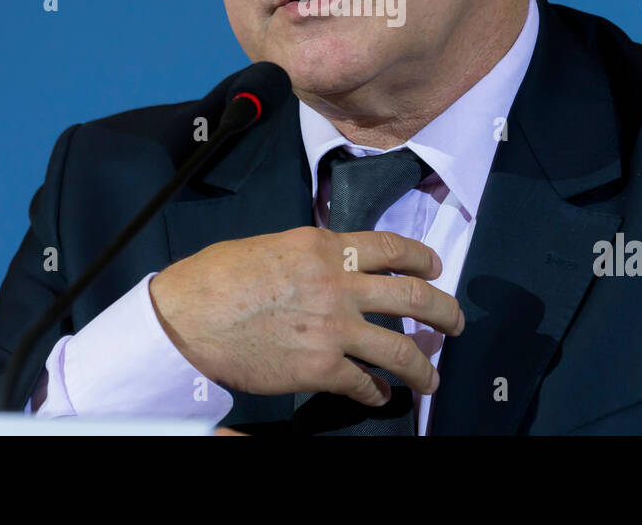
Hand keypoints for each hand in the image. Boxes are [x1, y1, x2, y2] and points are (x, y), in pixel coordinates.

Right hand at [148, 226, 463, 406]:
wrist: (187, 319)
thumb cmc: (218, 279)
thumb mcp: (274, 246)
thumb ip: (313, 255)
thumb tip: (336, 265)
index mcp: (325, 247)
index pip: (391, 248)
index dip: (422, 258)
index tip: (435, 267)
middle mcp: (338, 284)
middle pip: (413, 296)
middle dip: (444, 311)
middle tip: (455, 322)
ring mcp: (334, 328)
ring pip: (401, 348)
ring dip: (423, 367)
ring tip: (431, 377)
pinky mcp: (321, 368)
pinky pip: (365, 383)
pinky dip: (377, 393)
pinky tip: (379, 396)